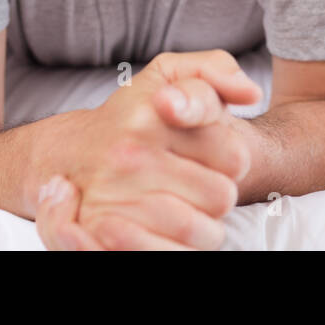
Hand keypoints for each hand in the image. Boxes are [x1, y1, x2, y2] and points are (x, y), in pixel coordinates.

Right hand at [34, 49, 261, 249]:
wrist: (75, 152)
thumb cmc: (136, 112)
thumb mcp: (171, 73)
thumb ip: (216, 71)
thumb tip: (250, 92)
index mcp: (152, 114)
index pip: (234, 155)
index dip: (231, 155)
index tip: (213, 148)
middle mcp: (131, 153)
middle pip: (223, 197)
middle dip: (219, 191)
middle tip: (197, 179)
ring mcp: (116, 195)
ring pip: (204, 231)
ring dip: (205, 224)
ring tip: (187, 204)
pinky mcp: (106, 230)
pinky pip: (172, 253)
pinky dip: (182, 247)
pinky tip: (173, 229)